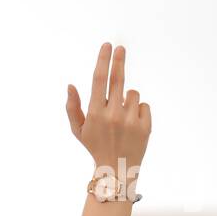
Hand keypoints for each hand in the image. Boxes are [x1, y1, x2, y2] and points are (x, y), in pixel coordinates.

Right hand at [66, 43, 151, 175]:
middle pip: (118, 79)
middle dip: (119, 61)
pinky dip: (138, 111)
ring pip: (133, 94)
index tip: (107, 46)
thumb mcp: (77, 129)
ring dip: (128, 99)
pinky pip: (143, 105)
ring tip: (121, 117)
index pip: (99, 80)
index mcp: (95, 114)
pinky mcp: (145, 125)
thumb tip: (71, 85)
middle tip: (120, 47)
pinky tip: (131, 124)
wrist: (117, 169)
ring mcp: (130, 120)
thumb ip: (72, 107)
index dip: (103, 60)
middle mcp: (113, 115)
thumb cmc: (95, 145)